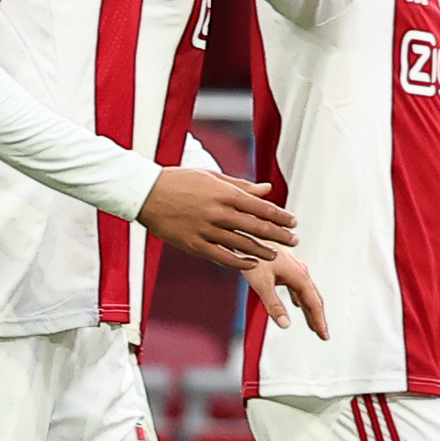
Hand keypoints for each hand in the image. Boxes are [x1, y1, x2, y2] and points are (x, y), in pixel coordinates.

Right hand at [139, 168, 295, 271]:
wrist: (145, 192)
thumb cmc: (179, 181)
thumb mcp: (212, 176)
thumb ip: (241, 185)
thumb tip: (267, 189)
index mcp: (225, 193)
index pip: (262, 207)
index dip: (281, 217)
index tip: (293, 222)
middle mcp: (219, 212)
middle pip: (257, 227)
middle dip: (279, 235)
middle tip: (294, 240)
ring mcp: (206, 230)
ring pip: (243, 244)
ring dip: (263, 250)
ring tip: (275, 254)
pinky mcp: (194, 244)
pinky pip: (222, 257)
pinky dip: (239, 262)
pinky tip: (251, 264)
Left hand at [241, 247, 327, 340]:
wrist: (248, 230)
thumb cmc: (253, 254)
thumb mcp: (262, 283)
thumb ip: (274, 305)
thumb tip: (285, 324)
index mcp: (299, 276)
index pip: (314, 303)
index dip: (319, 321)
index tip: (324, 335)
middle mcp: (300, 270)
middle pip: (314, 298)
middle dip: (318, 316)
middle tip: (322, 332)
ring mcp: (294, 267)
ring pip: (307, 291)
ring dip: (310, 307)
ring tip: (312, 322)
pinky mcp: (286, 265)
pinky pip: (299, 285)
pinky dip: (301, 298)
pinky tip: (297, 303)